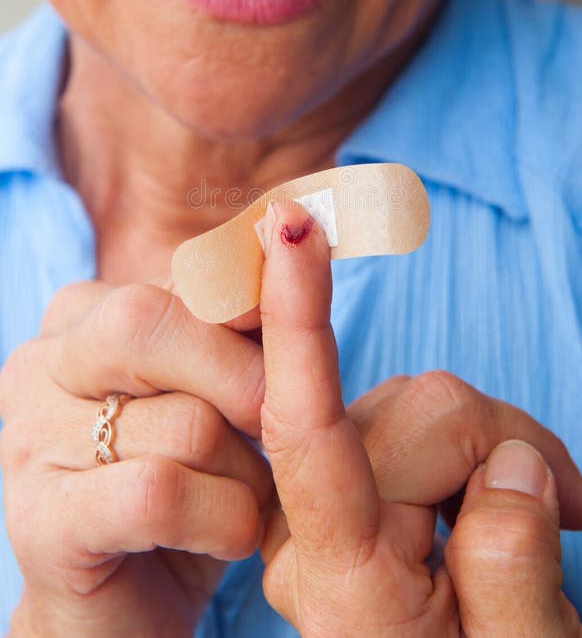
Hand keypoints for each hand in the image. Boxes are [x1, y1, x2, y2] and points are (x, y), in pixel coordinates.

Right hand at [0, 280, 272, 636]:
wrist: (126, 603)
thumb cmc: (187, 482)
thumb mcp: (215, 389)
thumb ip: (239, 320)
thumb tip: (298, 235)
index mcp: (82, 316)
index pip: (183, 275)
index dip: (256, 305)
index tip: (297, 336)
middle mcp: (41, 364)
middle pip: (156, 323)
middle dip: (246, 379)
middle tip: (279, 426)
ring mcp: (27, 440)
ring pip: (182, 420)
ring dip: (245, 472)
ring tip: (246, 498)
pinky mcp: (39, 520)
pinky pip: (160, 491)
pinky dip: (220, 517)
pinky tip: (228, 535)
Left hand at [257, 202, 581, 636]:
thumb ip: (514, 564)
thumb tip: (509, 462)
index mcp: (342, 580)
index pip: (309, 431)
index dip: (300, 321)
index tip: (290, 232)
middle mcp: (309, 534)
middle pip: (411, 408)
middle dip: (501, 439)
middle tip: (573, 507)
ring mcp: (323, 509)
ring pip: (419, 404)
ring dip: (491, 442)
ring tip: (543, 512)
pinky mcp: (343, 491)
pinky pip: (414, 419)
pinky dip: (473, 443)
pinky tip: (498, 494)